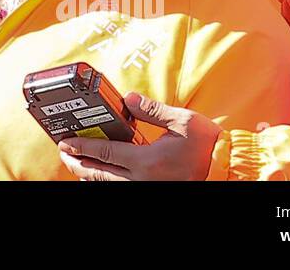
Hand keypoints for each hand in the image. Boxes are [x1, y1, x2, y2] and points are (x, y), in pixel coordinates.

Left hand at [57, 92, 220, 180]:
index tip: (65, 142)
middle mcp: (142, 180)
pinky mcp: (152, 190)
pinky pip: (120, 187)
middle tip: (64, 152)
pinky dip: (106, 180)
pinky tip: (102, 173)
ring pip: (108, 184)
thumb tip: (128, 99)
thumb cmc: (206, 147)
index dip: (81, 147)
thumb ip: (152, 110)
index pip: (104, 153)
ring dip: (90, 174)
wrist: (225, 169)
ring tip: (77, 163)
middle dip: (78, 163)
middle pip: (99, 174)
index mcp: (146, 162)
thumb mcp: (182, 121)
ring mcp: (146, 188)